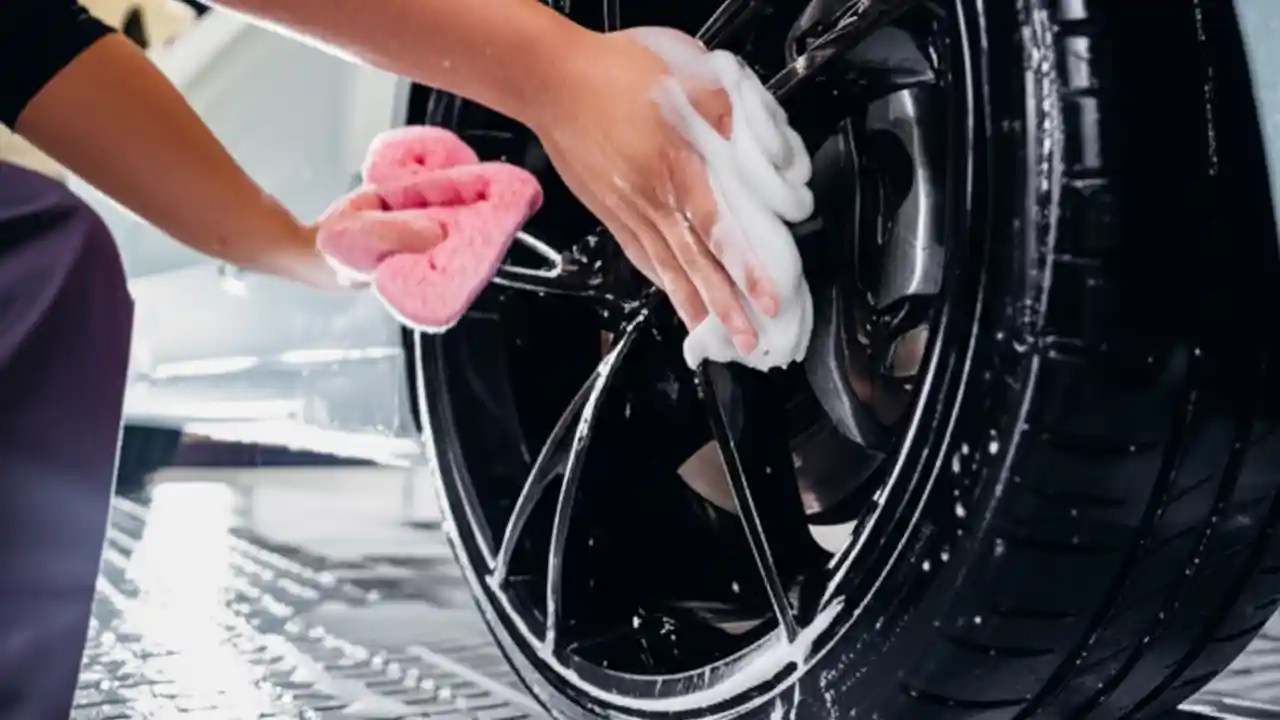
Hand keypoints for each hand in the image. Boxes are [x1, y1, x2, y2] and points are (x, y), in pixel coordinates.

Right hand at [525, 29, 780, 354]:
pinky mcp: (610, 211)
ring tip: (713, 339)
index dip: (746, 270)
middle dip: (724, 309)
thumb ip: (722, 114)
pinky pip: (641, 255)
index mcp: (674, 169)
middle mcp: (651, 201)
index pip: (719, 232)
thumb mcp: (683, 78)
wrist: (552, 81)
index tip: (768, 299)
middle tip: (748, 341)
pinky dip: (661, 281)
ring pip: (667, 269)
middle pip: (694, 266)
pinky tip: (675, 298)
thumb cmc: (611, 74)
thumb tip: (751, 143)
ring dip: (693, 306)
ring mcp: (627, 211)